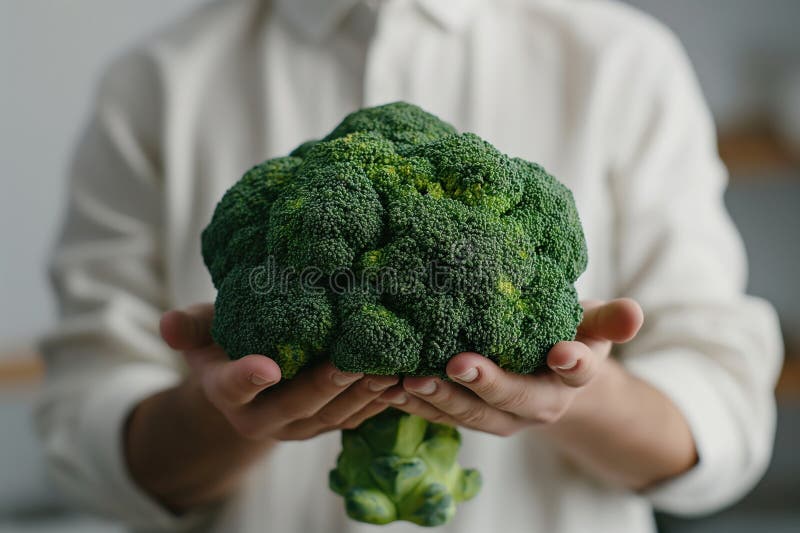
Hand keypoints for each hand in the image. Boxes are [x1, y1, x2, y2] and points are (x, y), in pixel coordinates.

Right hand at [159, 304, 395, 440]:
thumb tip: (166, 322)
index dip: (248, 378)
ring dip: (362, 395)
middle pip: (297, 404)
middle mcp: (264, 418)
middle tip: (350, 363)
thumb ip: (190, 327)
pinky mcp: (329, 424)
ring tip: (388, 370)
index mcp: (227, 392)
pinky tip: (403, 380)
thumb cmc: (228, 344)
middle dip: (324, 386)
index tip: (267, 367)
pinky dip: (380, 402)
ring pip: (334, 415)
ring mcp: (300, 426)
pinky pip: (357, 419)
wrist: (252, 382)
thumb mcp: (204, 332)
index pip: (235, 386)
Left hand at [377, 299, 643, 435]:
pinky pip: (440, 414)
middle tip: (457, 365)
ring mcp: (501, 415)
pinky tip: (387, 386)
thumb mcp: (591, 326)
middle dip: (485, 385)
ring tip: (410, 379)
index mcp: (571, 377)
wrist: (544, 374)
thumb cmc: (566, 336)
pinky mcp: (468, 415)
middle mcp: (536, 404)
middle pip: (512, 400)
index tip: (562, 351)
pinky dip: (414, 403)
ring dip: (439, 399)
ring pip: (470, 414)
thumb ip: (609, 320)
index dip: (571, 362)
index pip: (576, 372)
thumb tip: (636, 312)